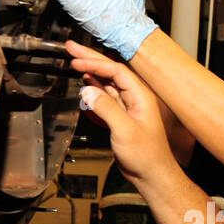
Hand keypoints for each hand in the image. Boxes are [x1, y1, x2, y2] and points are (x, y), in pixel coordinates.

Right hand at [70, 40, 174, 184]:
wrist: (151, 174)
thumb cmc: (147, 156)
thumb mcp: (125, 130)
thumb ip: (106, 108)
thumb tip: (88, 90)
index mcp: (140, 96)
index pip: (115, 70)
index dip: (95, 63)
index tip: (77, 60)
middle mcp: (134, 97)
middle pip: (110, 71)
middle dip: (90, 59)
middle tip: (72, 48)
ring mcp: (127, 106)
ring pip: (107, 82)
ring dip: (90, 71)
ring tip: (75, 60)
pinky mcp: (121, 116)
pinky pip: (106, 96)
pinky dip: (94, 87)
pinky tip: (86, 81)